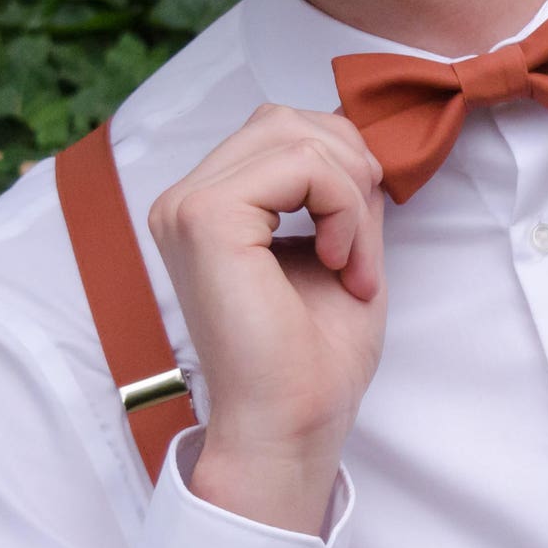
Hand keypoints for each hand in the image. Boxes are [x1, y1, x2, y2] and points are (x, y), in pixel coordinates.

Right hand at [148, 103, 387, 531]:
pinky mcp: (206, 218)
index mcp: (208, 208)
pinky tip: (335, 262)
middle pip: (286, 119)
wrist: (290, 427)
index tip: (359, 244)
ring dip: (350, 197)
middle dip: (350, 172)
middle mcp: (184, 201)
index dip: (342, 168)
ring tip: (349, 263)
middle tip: (360, 250)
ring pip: (296, 136)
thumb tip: (362, 145)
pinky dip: (341, 208)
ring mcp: (187, 206)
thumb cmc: (312, 362)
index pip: (281, 130)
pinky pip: (301, 165)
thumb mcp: (342, 251)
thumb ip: (342, 193)